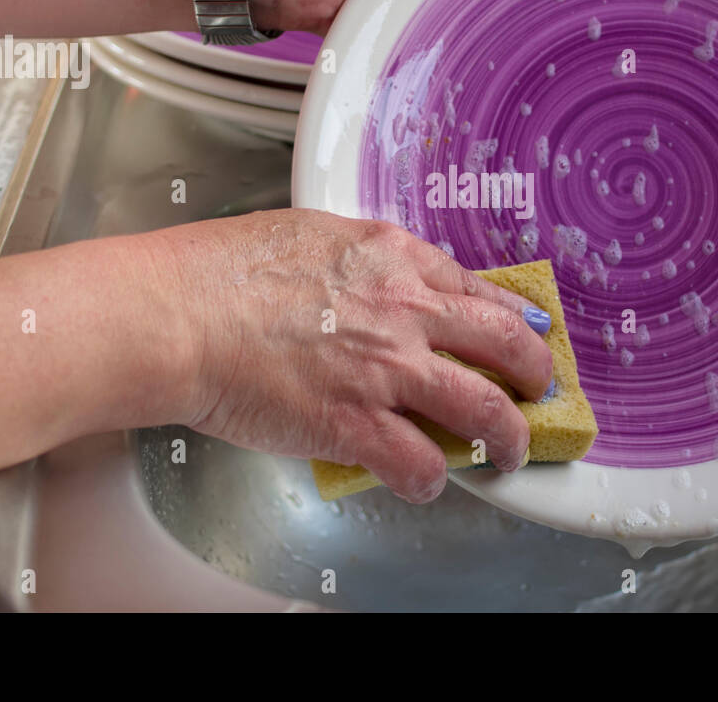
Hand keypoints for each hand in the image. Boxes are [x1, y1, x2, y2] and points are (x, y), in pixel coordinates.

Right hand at [152, 208, 554, 502]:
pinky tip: (425, 482)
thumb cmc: (223, 271)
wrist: (180, 312)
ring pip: (483, 410)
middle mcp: (405, 310)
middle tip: (538, 391)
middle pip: (505, 345)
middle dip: (534, 374)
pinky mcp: (355, 423)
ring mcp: (386, 369)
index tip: (525, 334)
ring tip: (506, 453)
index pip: (479, 290)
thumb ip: (365, 261)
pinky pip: (420, 464)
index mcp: (394, 258)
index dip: (513, 319)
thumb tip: (386, 284)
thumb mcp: (313, 235)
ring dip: (506, 437)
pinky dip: (430, 480)